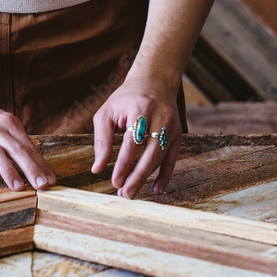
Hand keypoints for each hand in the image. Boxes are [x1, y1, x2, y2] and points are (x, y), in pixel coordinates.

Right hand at [0, 97, 56, 190]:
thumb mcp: (4, 125)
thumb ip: (19, 143)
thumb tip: (40, 167)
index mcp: (8, 124)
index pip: (28, 146)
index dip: (40, 164)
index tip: (50, 180)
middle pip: (15, 149)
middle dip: (30, 168)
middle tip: (41, 186)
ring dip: (7, 170)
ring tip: (18, 186)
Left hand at [91, 78, 182, 198]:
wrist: (154, 82)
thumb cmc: (126, 99)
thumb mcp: (107, 112)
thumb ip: (102, 140)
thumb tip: (97, 168)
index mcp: (140, 109)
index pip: (132, 143)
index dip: (123, 165)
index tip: (115, 182)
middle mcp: (160, 117)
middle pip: (150, 153)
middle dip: (137, 176)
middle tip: (125, 194)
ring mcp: (172, 126)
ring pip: (161, 158)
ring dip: (147, 178)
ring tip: (132, 192)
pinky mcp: (178, 134)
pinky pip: (173, 158)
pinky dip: (165, 175)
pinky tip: (156, 189)